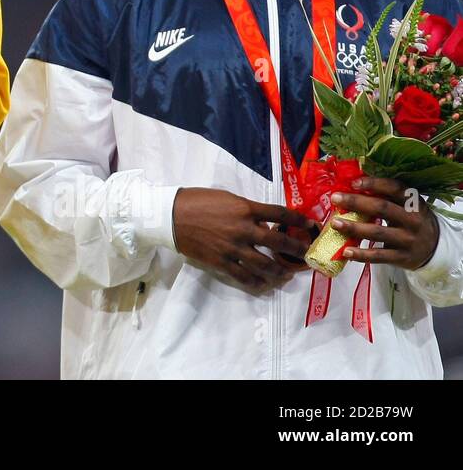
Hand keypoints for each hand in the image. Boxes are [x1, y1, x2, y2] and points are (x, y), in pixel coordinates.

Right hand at [172, 187, 313, 290]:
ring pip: (266, 264)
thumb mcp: (226, 198)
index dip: (299, 219)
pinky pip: (245, 276)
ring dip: (280, 271)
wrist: (171, 216)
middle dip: (297, 249)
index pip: (280, 213)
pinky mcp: (222, 262)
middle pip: (279, 242)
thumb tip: (263, 220)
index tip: (310, 225)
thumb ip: (246, 209)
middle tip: (308, 255)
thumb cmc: (197, 201)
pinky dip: (257, 282)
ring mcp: (233, 248)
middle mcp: (244, 229)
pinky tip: (264, 284)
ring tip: (287, 274)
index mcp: (245, 208)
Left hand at [330, 177, 439, 269]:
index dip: (374, 184)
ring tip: (334, 223)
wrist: (435, 248)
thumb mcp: (408, 205)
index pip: (395, 188)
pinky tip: (345, 251)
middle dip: (356, 202)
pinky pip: (379, 256)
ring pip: (378, 232)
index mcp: (413, 202)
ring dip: (354, 228)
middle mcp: (412, 220)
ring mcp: (408, 240)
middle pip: (382, 208)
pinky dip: (361, 254)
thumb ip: (387, 196)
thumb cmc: (412, 220)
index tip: (353, 182)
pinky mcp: (402, 257)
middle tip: (335, 198)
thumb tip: (351, 185)